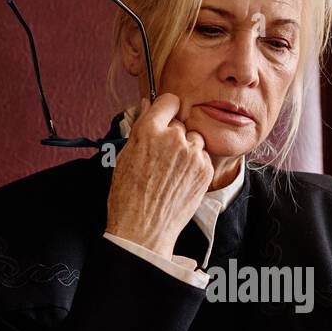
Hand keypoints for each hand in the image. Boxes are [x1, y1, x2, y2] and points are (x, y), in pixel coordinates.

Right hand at [105, 93, 213, 258]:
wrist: (144, 229)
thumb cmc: (128, 195)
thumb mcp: (126, 156)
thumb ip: (141, 127)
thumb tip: (147, 104)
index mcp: (149, 130)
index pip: (169, 101)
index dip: (166, 110)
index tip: (165, 117)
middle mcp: (173, 138)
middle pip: (180, 124)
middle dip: (173, 136)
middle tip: (162, 158)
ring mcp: (192, 154)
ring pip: (194, 140)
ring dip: (186, 150)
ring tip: (171, 172)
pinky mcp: (205, 170)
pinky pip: (203, 157)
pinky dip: (195, 166)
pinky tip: (180, 181)